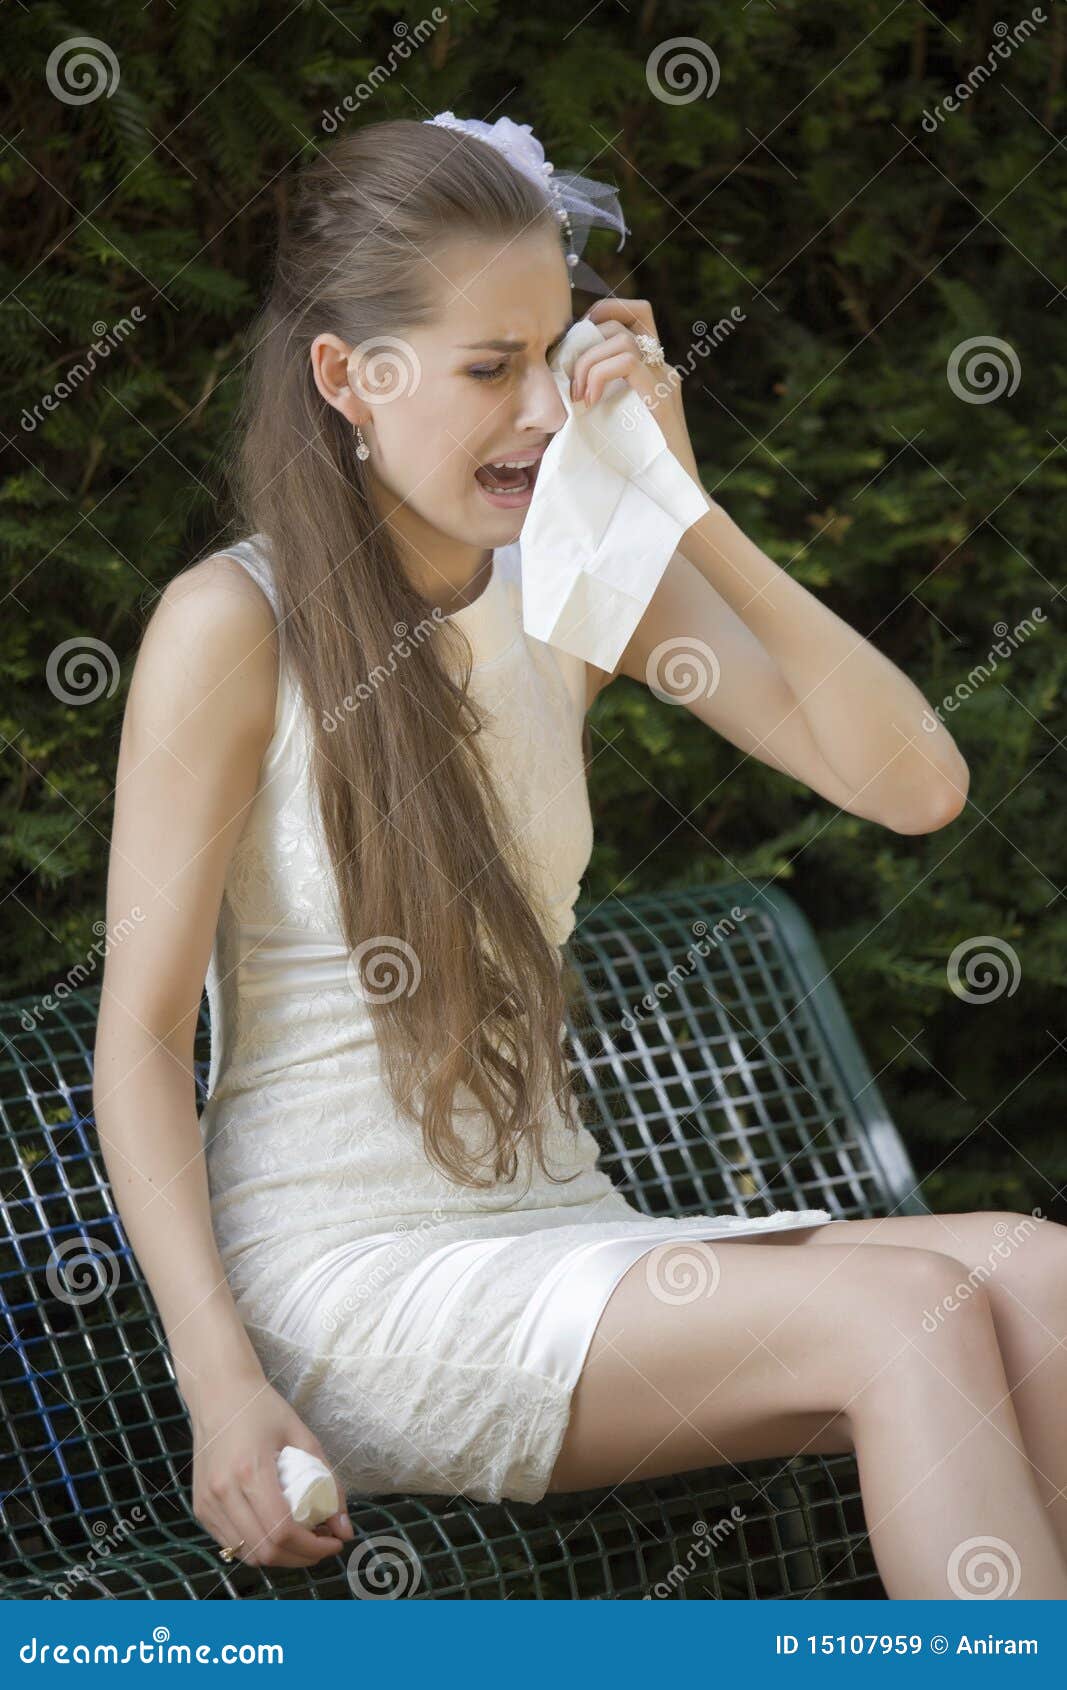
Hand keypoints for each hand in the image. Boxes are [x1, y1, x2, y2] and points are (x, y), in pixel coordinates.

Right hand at [191, 1369, 354, 1567]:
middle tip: (322, 1545)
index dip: (312, 1548)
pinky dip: (257, 1548)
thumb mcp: (303, 1437)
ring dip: (280, 1557)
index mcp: (250, 1471)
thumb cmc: (263, 1409)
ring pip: (247, 1554)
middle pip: (265, 1551)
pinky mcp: (200, 1508)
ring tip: (303, 1541)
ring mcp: (207, 1503)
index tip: (334, 1543)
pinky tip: (276, 1534)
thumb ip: (327, 1482)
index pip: (282, 1531)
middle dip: (300, 1557)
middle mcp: (223, 1492)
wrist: (218, 1394)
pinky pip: (231, 1544)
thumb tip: (344, 1529)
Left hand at [570, 296, 701, 485]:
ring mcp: (664, 380)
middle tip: (569, 375)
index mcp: (651, 370)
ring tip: (577, 395)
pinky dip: (599, 375)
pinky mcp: (661, 397)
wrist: (671, 498)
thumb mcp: (606, 422)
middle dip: (586, 338)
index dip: (600, 315)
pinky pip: (628, 361)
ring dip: (588, 362)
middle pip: (625, 319)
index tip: (573, 347)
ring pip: (622, 338)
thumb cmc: (634, 470)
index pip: (633, 315)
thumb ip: (593, 397)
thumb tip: (554, 383)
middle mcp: (661, 368)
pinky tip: (589, 402)